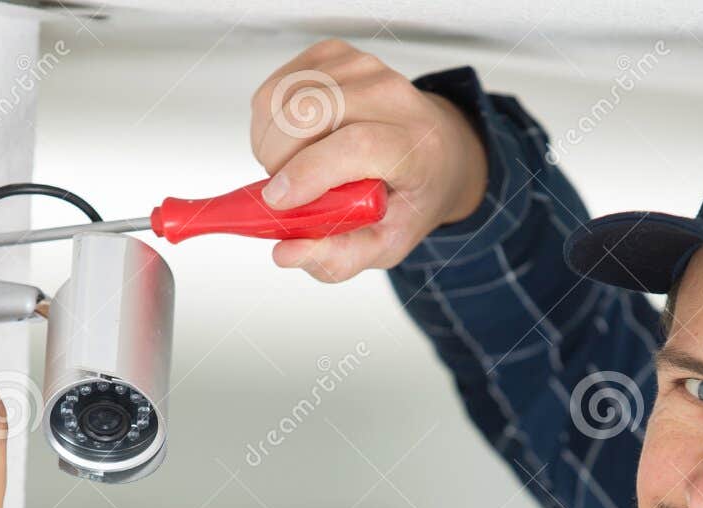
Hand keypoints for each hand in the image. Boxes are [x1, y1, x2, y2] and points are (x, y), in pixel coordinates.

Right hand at [250, 38, 488, 281]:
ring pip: (283, 98)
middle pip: (310, 114)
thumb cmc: (407, 199)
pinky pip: (276, 87)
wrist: (433, 150)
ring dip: (268, 143)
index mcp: (415, 147)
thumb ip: (339, 258)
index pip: (357, 146)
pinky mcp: (334, 55)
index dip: (309, 172)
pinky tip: (290, 143)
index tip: (278, 201)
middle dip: (278, 161)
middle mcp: (393, 97)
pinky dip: (268, 121)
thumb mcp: (385, 245)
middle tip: (286, 192)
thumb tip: (285, 254)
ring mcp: (363, 68)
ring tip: (289, 168)